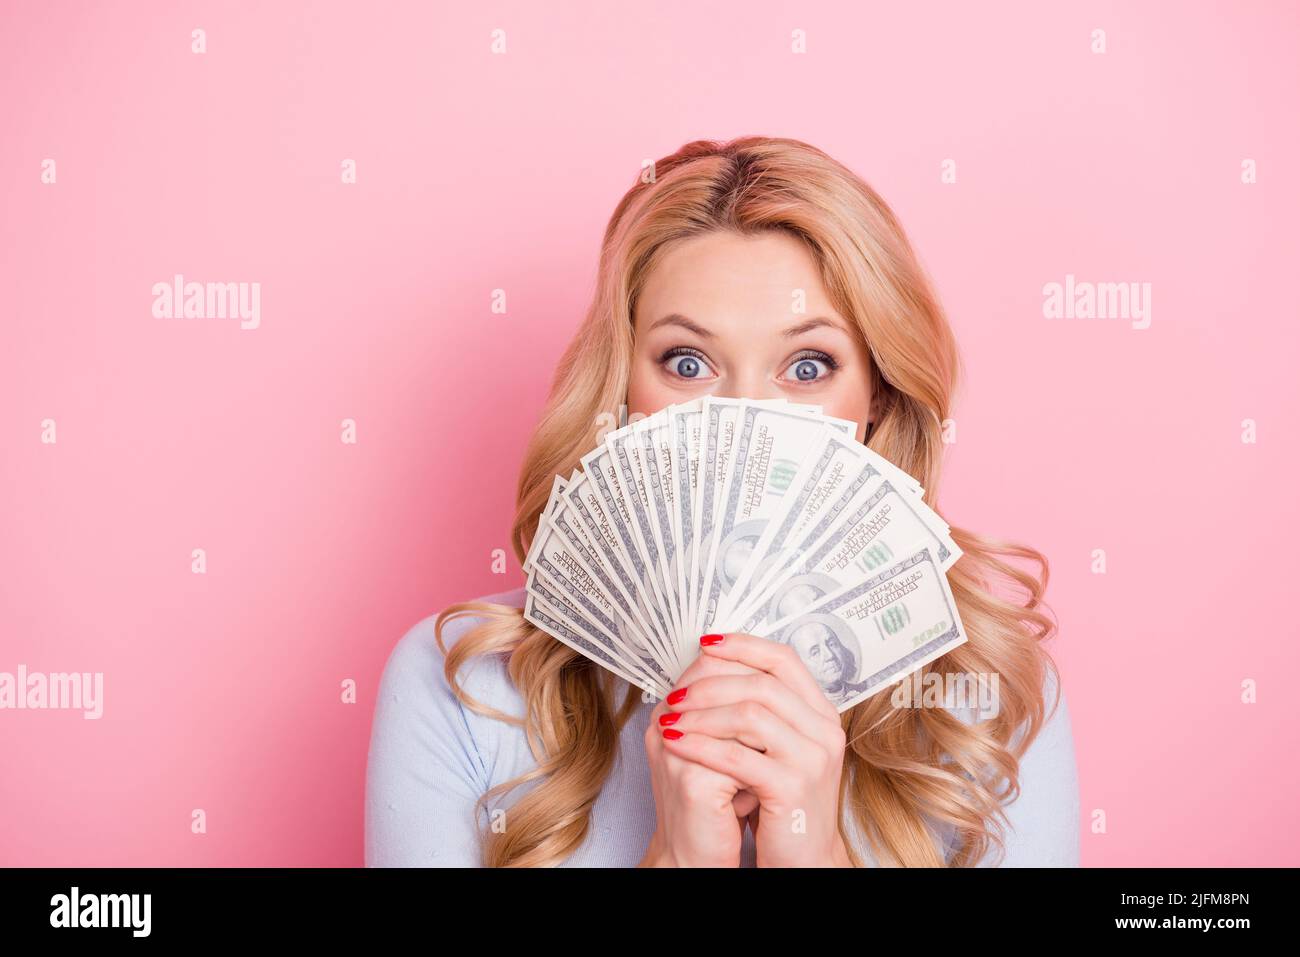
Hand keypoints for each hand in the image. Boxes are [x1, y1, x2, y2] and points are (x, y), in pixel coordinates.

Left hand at [659, 633, 852, 866]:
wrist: (802, 860)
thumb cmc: (781, 801)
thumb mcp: (776, 747)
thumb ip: (760, 708)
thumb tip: (711, 664)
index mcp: (820, 713)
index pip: (784, 659)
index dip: (743, 645)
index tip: (706, 644)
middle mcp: (824, 730)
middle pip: (763, 683)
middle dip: (710, 684)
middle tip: (675, 694)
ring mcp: (812, 759)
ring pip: (750, 715)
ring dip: (702, 714)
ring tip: (671, 720)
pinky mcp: (793, 787)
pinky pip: (738, 756)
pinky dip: (701, 746)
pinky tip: (677, 744)